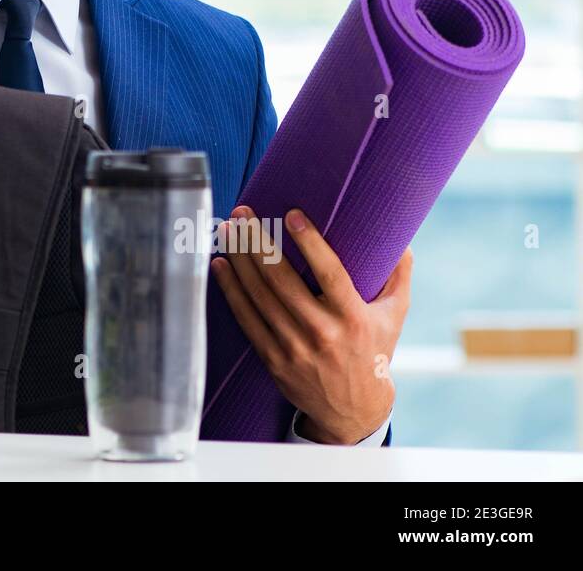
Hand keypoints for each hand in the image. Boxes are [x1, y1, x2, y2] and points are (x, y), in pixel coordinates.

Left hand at [211, 204, 412, 444]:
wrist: (353, 410)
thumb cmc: (373, 351)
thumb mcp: (394, 316)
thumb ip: (397, 276)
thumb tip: (402, 239)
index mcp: (353, 318)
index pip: (331, 274)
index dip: (311, 243)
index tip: (292, 214)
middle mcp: (323, 333)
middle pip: (283, 280)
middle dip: (258, 242)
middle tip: (242, 212)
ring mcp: (295, 348)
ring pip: (260, 296)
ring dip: (240, 259)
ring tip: (229, 230)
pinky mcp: (273, 360)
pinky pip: (247, 319)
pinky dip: (231, 290)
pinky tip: (222, 265)